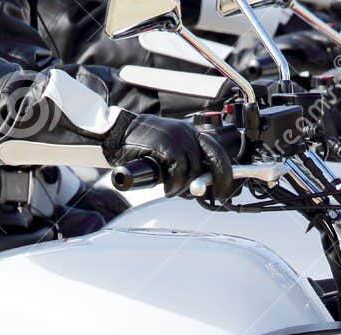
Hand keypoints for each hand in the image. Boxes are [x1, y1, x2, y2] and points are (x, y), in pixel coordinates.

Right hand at [107, 114, 231, 197]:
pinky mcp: (169, 145)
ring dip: (185, 187)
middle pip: (213, 159)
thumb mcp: (166, 148)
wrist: (119, 134)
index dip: (221, 170)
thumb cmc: (139, 145)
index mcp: (190, 132)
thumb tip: (197, 183)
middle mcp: (188, 132)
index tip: (221, 187)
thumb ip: (182, 160)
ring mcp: (180, 137)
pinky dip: (175, 185)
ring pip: (195, 169)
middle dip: (212, 181)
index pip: (216, 150)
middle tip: (205, 195)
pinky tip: (167, 189)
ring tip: (172, 192)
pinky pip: (180, 171)